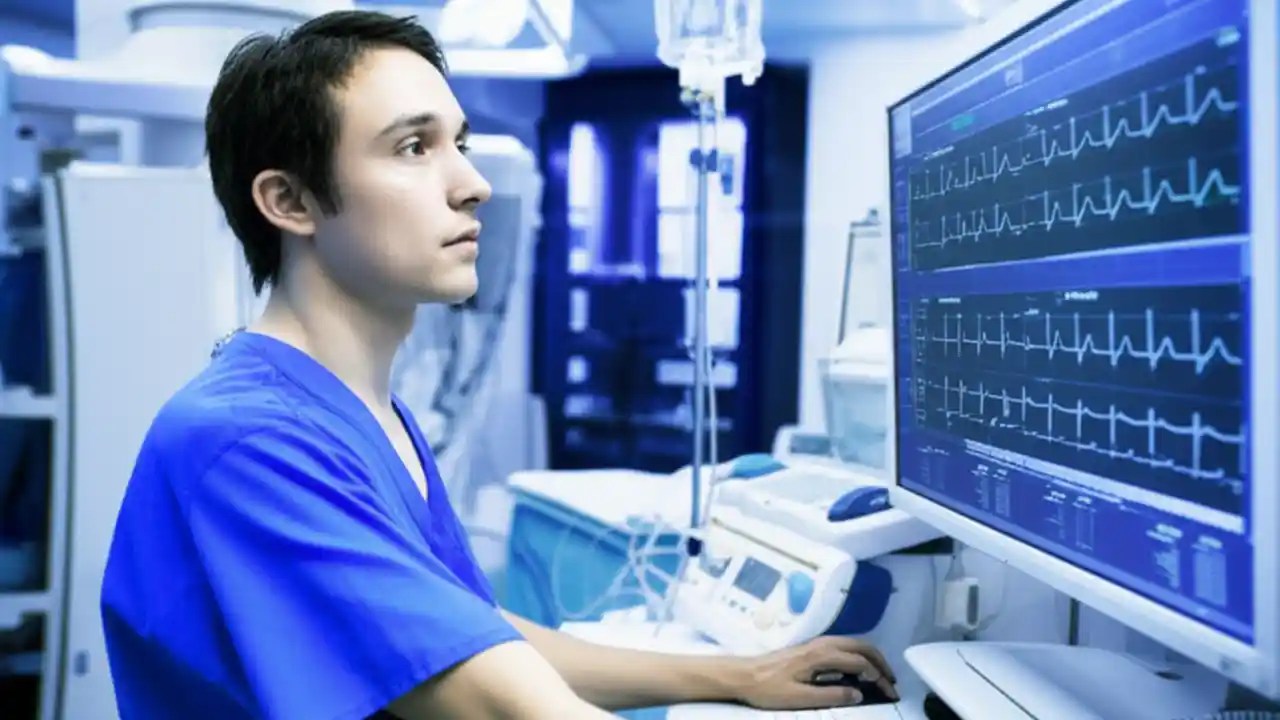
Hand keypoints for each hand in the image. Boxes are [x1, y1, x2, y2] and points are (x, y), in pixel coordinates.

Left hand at [735, 636, 898, 709]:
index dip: (878, 679)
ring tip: (881, 674)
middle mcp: (822, 644)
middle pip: (862, 647)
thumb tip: (857, 694)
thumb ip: (831, 695)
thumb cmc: (767, 688)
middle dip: (881, 663)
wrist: (743, 675)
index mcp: (821, 655)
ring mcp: (816, 643)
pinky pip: (843, 645)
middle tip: (892, 681)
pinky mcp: (811, 647)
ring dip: (871, 657)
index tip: (888, 692)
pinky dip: (858, 654)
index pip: (860, 664)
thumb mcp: (800, 698)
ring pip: (853, 643)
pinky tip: (859, 668)